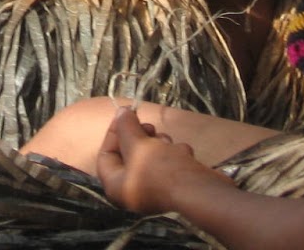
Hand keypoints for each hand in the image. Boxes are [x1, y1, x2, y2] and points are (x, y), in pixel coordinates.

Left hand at [96, 106, 213, 214]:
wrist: (198, 190)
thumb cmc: (160, 170)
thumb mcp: (138, 144)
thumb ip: (126, 126)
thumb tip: (121, 111)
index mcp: (116, 187)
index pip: (106, 154)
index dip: (114, 132)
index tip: (126, 114)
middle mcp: (133, 192)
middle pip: (130, 154)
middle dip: (141, 137)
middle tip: (150, 126)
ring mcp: (154, 191)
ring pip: (152, 157)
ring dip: (160, 144)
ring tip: (166, 142)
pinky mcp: (174, 187)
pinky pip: (169, 164)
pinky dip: (174, 155)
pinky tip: (181, 154)